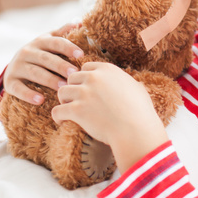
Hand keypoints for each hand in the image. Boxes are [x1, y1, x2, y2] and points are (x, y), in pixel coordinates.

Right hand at [4, 23, 83, 104]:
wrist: (14, 67)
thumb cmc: (40, 54)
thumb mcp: (49, 41)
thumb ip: (63, 33)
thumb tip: (80, 22)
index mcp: (40, 41)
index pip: (55, 42)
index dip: (68, 47)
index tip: (81, 54)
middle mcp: (27, 52)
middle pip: (46, 59)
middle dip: (61, 66)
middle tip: (74, 74)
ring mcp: (17, 66)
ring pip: (34, 73)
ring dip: (49, 80)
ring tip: (62, 87)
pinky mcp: (10, 82)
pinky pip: (19, 88)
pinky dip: (28, 94)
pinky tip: (40, 100)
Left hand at [52, 62, 168, 167]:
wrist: (135, 130)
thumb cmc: (140, 112)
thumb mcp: (137, 89)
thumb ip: (127, 83)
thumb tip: (132, 84)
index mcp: (107, 70)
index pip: (86, 67)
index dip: (84, 78)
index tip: (86, 89)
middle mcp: (94, 78)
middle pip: (71, 78)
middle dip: (73, 89)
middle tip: (76, 101)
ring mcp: (84, 93)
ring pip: (61, 92)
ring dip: (64, 101)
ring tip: (69, 112)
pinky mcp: (76, 110)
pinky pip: (57, 110)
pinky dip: (57, 117)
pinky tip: (62, 122)